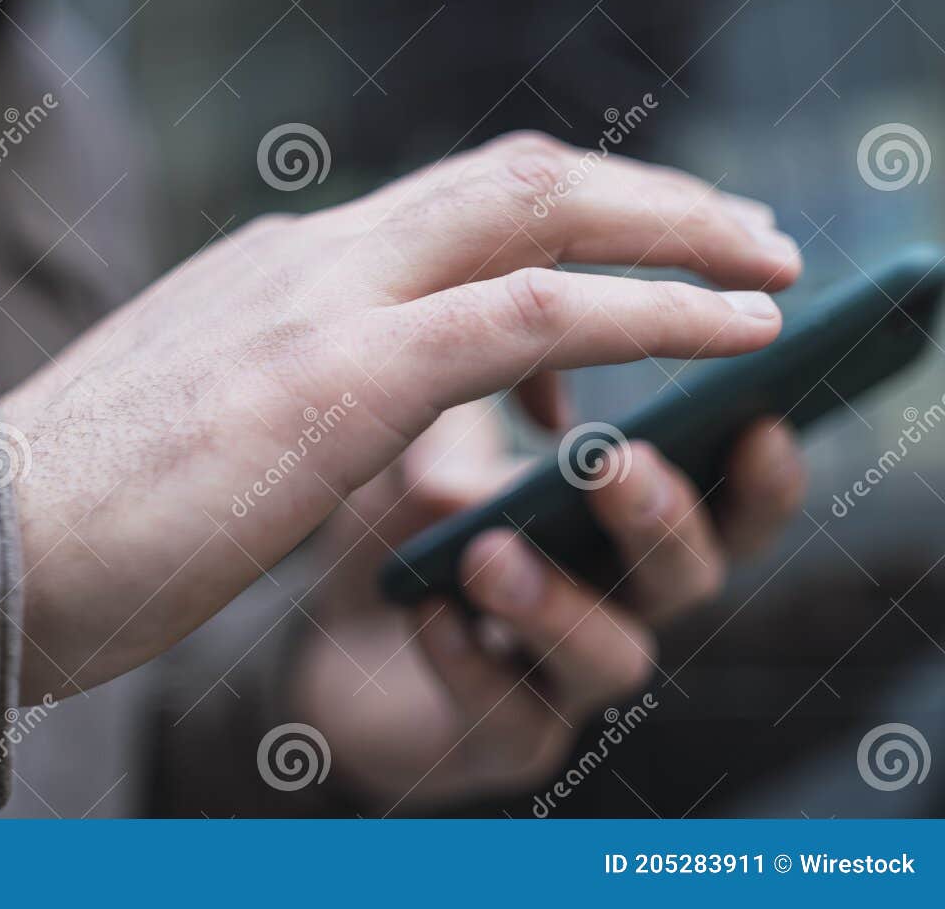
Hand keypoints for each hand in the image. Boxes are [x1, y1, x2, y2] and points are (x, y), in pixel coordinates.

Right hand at [1, 132, 801, 699]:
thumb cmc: (73, 506)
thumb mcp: (191, 412)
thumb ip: (271, 377)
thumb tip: (328, 399)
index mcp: (273, 268)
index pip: (448, 203)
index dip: (563, 209)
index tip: (638, 241)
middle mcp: (305, 256)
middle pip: (513, 175)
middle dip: (646, 191)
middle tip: (743, 230)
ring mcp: (320, 302)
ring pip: (540, 215)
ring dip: (674, 232)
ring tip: (766, 271)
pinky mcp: (336, 376)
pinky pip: (535, 316)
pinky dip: (649, 311)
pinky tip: (728, 332)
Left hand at [291, 398, 805, 811]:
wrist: (326, 643)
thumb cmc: (405, 525)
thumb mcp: (437, 432)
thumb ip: (483, 378)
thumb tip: (520, 343)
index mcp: (626, 529)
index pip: (729, 505)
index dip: (759, 476)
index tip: (759, 420)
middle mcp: (618, 606)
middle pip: (687, 577)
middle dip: (661, 519)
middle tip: (613, 463)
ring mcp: (564, 682)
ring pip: (612, 659)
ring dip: (557, 601)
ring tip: (487, 552)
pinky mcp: (499, 742)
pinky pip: (507, 718)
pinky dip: (468, 662)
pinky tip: (429, 614)